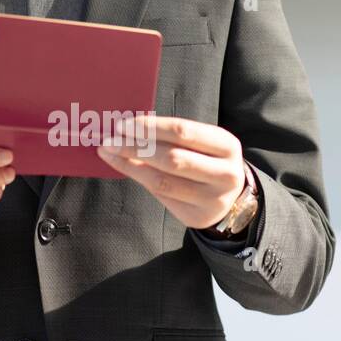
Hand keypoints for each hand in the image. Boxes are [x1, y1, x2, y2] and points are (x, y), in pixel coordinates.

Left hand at [97, 115, 245, 228]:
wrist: (230, 196)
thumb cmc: (208, 160)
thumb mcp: (202, 143)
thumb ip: (171, 137)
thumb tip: (128, 129)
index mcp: (226, 146)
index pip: (183, 132)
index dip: (149, 127)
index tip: (123, 125)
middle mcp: (224, 174)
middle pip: (172, 158)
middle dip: (135, 148)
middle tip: (110, 141)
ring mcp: (212, 199)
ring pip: (162, 181)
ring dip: (130, 165)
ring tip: (110, 153)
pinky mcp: (196, 216)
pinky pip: (161, 195)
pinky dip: (140, 179)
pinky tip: (126, 168)